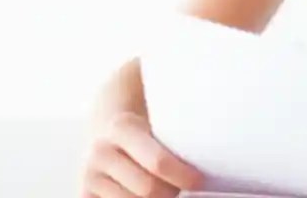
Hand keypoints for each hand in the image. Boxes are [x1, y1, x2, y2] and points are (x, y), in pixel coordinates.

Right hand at [80, 112, 202, 197]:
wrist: (109, 125)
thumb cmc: (149, 124)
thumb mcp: (162, 116)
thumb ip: (183, 127)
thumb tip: (221, 129)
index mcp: (122, 127)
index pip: (159, 163)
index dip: (184, 176)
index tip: (201, 181)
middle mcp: (101, 152)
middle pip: (150, 190)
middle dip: (172, 191)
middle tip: (182, 185)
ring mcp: (90, 176)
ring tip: (166, 188)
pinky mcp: (85, 195)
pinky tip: (146, 195)